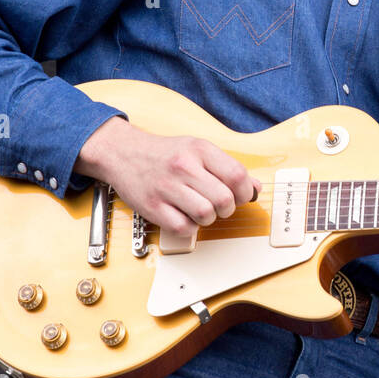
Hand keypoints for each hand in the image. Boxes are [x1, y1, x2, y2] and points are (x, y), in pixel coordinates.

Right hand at [75, 116, 260, 235]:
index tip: (242, 196)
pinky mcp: (152, 207)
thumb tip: (255, 188)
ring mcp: (166, 188)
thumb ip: (227, 167)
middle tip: (220, 206)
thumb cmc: (165, 154)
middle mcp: (183, 167)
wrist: (123, 153)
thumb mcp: (198, 149)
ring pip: (205, 214)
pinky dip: (190, 227)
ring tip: (202, 211)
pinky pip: (183, 228)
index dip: (246, 191)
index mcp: (199, 150)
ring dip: (209, 219)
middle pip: (224, 199)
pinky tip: (185, 216)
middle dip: (228, 208)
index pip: (237, 175)